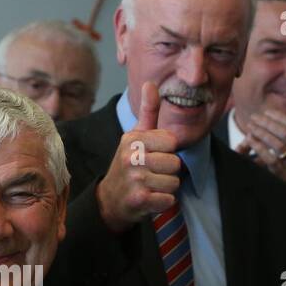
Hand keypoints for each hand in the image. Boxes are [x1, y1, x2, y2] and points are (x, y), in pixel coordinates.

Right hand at [94, 80, 181, 232]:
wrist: (110, 200)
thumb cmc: (129, 165)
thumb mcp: (135, 136)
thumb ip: (148, 111)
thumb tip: (150, 83)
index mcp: (133, 139)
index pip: (172, 142)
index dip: (167, 151)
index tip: (152, 156)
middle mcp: (132, 158)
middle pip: (175, 163)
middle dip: (168, 172)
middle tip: (151, 174)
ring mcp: (134, 179)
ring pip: (174, 183)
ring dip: (166, 188)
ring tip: (150, 186)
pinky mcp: (139, 200)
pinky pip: (169, 200)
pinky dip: (163, 202)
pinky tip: (150, 199)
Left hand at [236, 108, 285, 183]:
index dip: (280, 117)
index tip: (266, 112)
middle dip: (267, 123)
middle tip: (254, 118)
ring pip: (278, 145)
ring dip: (262, 133)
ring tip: (250, 127)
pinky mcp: (284, 175)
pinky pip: (271, 158)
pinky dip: (259, 147)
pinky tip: (250, 139)